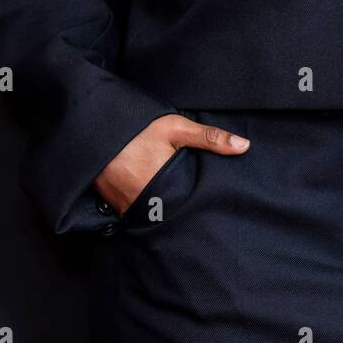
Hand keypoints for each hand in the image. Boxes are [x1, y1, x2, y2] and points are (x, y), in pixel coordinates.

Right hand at [93, 114, 249, 217]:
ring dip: (154, 210)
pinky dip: (136, 206)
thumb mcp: (177, 128)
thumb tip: (244, 146)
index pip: (184, 211)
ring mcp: (123, 204)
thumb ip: (210, 138)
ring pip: (146, 215)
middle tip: (181, 204)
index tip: (201, 212)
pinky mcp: (109, 202)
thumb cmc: (139, 128)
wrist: (97, 126)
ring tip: (165, 202)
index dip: (192, 210)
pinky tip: (142, 195)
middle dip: (173, 213)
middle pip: (165, 215)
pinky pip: (127, 211)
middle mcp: (142, 201)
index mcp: (163, 187)